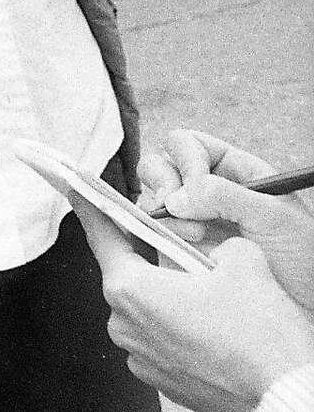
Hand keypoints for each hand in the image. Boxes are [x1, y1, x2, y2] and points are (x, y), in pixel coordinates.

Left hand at [75, 207, 313, 411]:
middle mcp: (124, 324)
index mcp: (131, 288)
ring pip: (143, 310)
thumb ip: (212, 239)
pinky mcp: (157, 378)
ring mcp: (138, 355)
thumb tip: (211, 244)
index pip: (101, 236)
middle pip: (126, 275)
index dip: (92, 209)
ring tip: (201, 294)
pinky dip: (174, 328)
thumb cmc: (260, 335)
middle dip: (149, 259)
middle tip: (176, 248)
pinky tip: (204, 325)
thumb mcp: (241, 259)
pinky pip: (157, 339)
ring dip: (164, 297)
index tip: (77, 190)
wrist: (283, 390)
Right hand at [140, 129, 313, 307]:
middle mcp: (208, 191)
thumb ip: (225, 196)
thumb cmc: (304, 261)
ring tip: (196, 234)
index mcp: (235, 172)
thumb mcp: (274, 217)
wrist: (306, 308)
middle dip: (165, 182)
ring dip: (165, 212)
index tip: (195, 186)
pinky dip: (159, 235)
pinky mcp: (181, 248)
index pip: (190, 144)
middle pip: (162, 164)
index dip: (186, 160)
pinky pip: (153, 232)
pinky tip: (187, 247)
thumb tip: (178, 195)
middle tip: (178, 205)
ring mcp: (192, 219)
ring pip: (152, 196)